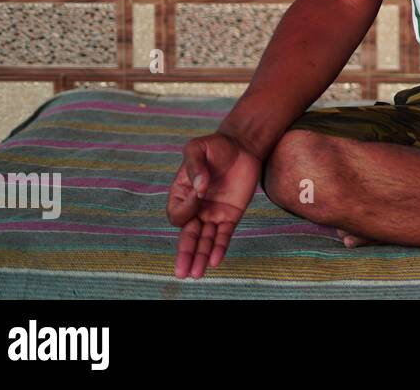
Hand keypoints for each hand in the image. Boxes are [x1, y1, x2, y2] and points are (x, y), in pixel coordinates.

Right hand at [166, 132, 261, 278]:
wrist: (242, 146)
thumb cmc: (215, 147)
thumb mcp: (197, 148)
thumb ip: (194, 166)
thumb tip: (200, 189)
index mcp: (181, 194)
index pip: (178, 214)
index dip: (186, 209)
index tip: (198, 192)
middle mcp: (196, 208)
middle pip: (188, 236)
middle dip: (185, 254)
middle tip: (181, 272)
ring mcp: (213, 213)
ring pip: (205, 240)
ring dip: (201, 256)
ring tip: (197, 274)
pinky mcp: (231, 214)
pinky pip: (224, 234)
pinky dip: (220, 247)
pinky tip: (215, 260)